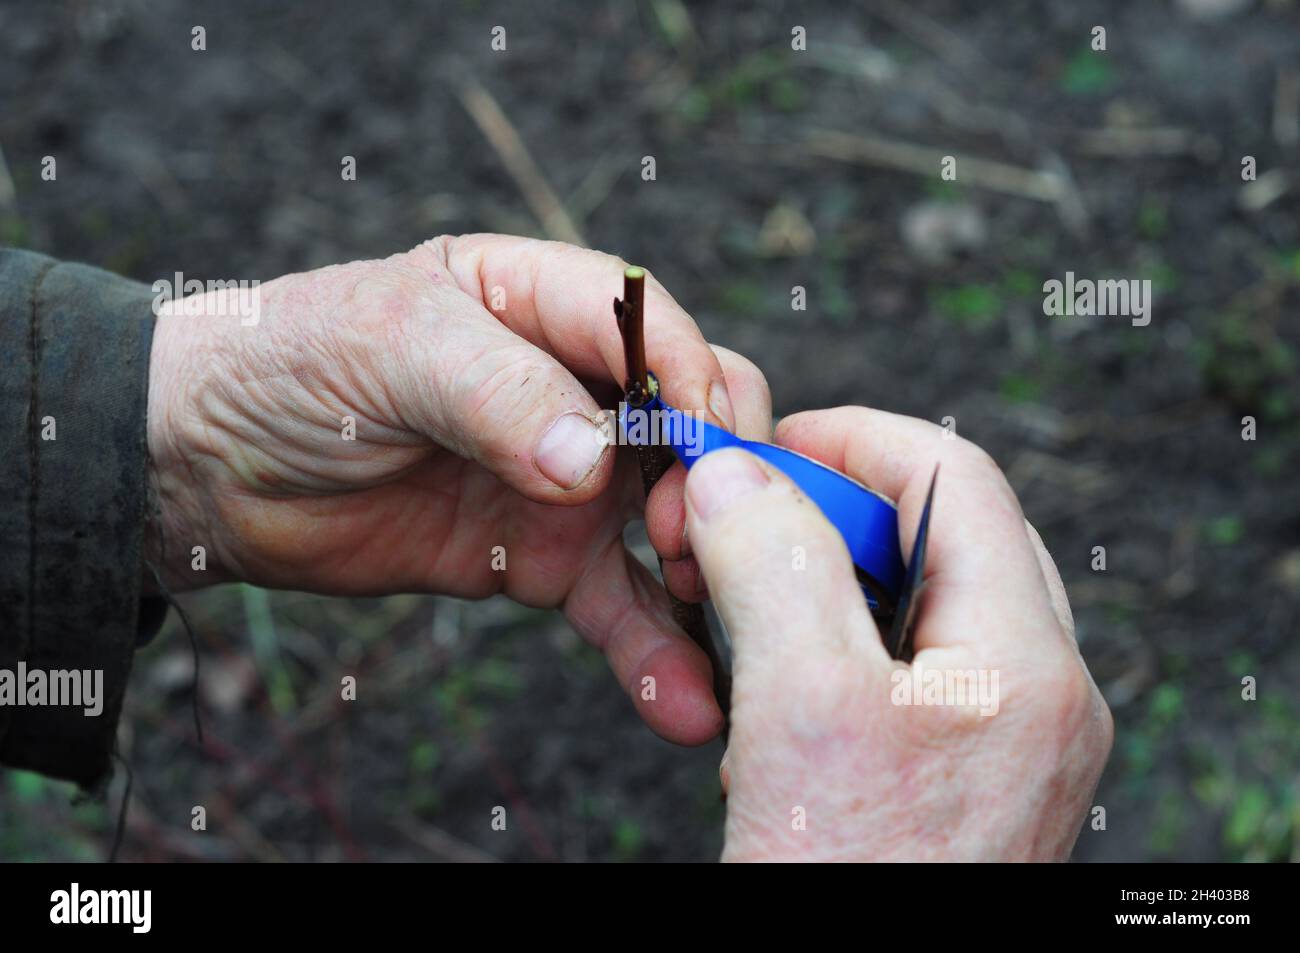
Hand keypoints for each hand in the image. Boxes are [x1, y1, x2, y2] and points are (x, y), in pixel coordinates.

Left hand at [146, 234, 772, 744]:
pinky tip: (683, 703)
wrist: (214, 470)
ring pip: (674, 519)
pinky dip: (653, 650)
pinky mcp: (544, 558)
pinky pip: (618, 604)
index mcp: (542, 300)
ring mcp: (568, 478)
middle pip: (691, 420)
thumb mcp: (387, 346)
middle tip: (686, 535)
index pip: (651, 327)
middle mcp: (575, 386)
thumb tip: (593, 466)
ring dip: (706, 568)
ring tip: (714, 619)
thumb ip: (494, 391)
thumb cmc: (290, 364)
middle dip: (716, 474)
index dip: (690, 379)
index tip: (702, 441)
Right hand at [683, 407, 1112, 860]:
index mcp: (1025, 662)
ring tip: (741, 605)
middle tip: (738, 521)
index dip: (854, 442)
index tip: (764, 449)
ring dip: (819, 577)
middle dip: (829, 509)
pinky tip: (770, 686)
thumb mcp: (800, 708)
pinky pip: (897, 665)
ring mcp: (998, 738)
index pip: (956, 480)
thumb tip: (735, 473)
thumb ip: (773, 565)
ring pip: (912, 599)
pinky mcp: (954, 773)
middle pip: (940, 533)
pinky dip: (827, 644)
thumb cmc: (847, 882)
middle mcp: (1033, 693)